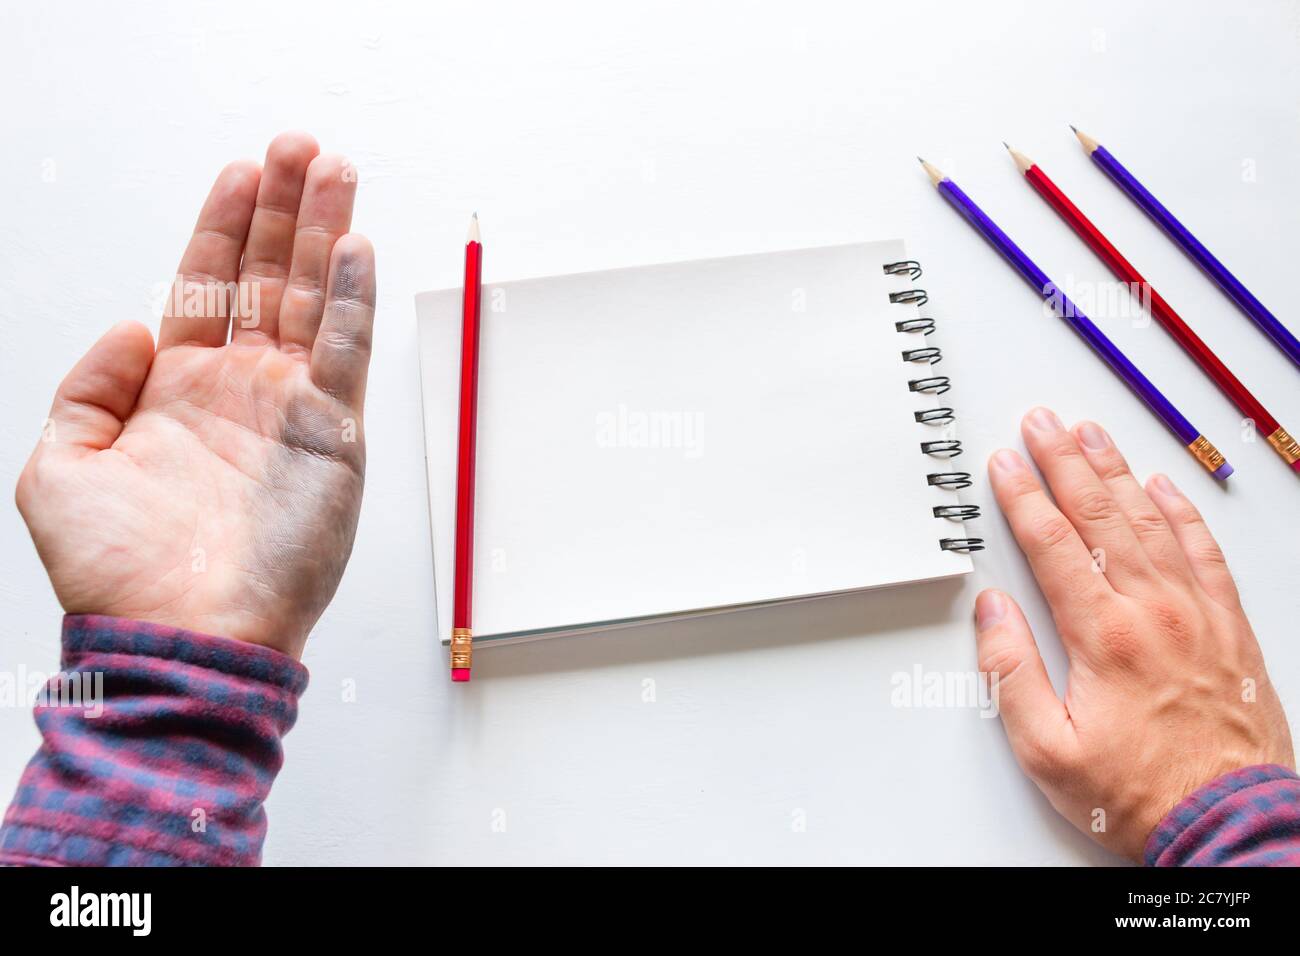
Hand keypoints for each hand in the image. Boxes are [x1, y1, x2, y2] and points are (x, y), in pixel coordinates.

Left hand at [16, 132, 375, 659]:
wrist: (183, 635)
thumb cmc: (119, 571)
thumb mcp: (56, 468)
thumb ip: (87, 388)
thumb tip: (131, 325)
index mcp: (177, 390)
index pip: (206, 283)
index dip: (223, 224)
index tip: (241, 172)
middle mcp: (240, 389)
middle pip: (267, 277)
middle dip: (284, 210)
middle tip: (300, 151)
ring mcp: (291, 408)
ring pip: (312, 300)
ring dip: (325, 235)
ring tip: (334, 174)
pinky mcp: (334, 435)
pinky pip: (346, 352)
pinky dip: (351, 300)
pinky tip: (355, 249)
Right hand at [977, 408, 1293, 859]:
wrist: (1229, 822)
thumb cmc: (1139, 793)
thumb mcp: (1047, 751)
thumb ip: (1011, 675)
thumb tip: (992, 614)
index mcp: (1104, 636)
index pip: (1052, 544)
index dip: (1023, 496)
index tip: (1005, 464)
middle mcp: (1154, 612)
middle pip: (1099, 515)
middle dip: (1065, 462)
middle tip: (1042, 424)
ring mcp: (1197, 614)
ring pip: (1150, 521)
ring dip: (1116, 472)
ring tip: (1091, 435)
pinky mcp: (1229, 627)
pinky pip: (1204, 551)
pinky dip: (1181, 512)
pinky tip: (1162, 487)